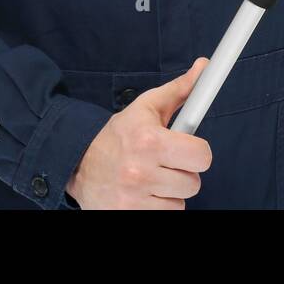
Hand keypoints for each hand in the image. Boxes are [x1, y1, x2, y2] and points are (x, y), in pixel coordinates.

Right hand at [67, 56, 212, 208]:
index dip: (198, 152)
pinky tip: (146, 194)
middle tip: (167, 163)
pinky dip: (159, 207)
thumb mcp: (147, 107)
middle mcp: (141, 171)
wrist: (79, 163)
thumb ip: (180, 89)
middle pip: (194, 183)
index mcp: (150, 140)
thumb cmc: (119, 134)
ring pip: (180, 203)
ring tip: (153, 178)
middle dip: (184, 172)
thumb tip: (204, 67)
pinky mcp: (127, 215)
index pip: (202, 156)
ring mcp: (133, 198)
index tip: (189, 150)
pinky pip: (165, 216)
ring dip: (171, 192)